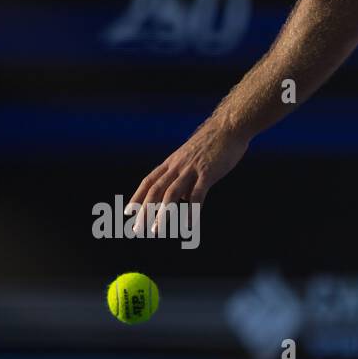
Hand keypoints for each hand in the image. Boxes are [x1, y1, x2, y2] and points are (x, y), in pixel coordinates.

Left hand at [127, 120, 248, 234]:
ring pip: (171, 194)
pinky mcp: (208, 173)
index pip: (149, 181)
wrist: (228, 127)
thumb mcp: (193, 160)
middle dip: (145, 211)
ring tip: (157, 231)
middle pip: (155, 190)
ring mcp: (191, 169)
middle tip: (137, 230)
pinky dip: (191, 212)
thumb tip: (184, 199)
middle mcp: (177, 166)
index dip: (138, 197)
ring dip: (162, 215)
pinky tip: (189, 225)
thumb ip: (187, 179)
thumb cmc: (213, 144)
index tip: (129, 212)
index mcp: (172, 162)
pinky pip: (197, 196)